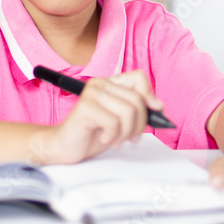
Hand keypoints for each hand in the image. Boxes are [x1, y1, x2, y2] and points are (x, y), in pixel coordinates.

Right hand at [40, 70, 162, 164]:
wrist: (64, 146)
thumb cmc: (92, 133)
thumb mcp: (121, 120)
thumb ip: (138, 110)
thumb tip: (159, 106)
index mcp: (109, 83)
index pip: (138, 77)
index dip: (149, 94)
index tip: (154, 111)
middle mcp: (99, 84)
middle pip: (137, 99)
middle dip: (140, 124)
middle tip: (130, 137)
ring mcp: (91, 94)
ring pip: (128, 111)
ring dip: (125, 133)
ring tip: (115, 139)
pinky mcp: (85, 107)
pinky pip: (113, 123)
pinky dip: (112, 137)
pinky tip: (103, 138)